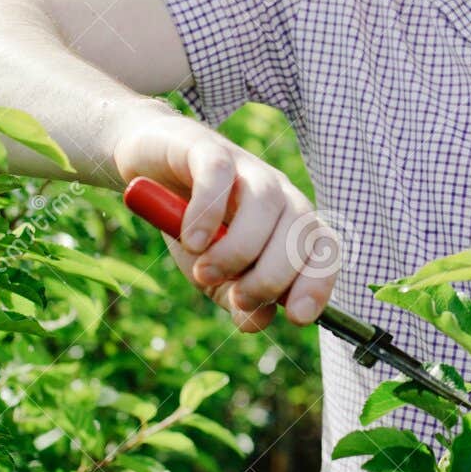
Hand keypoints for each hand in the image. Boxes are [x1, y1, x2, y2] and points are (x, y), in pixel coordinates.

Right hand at [112, 111, 341, 333]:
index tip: (296, 316)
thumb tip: (257, 322)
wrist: (146, 174)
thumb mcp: (216, 275)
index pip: (324, 249)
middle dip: (273, 275)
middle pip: (301, 228)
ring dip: (239, 249)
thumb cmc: (194, 229)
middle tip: (237, 296)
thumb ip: (238, 299)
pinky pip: (219, 176)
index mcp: (289, 225)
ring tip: (205, 272)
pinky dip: (208, 212)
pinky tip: (192, 240)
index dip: (319, 281)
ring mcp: (246, 167)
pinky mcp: (207, 149)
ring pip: (266, 203)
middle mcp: (278, 193)